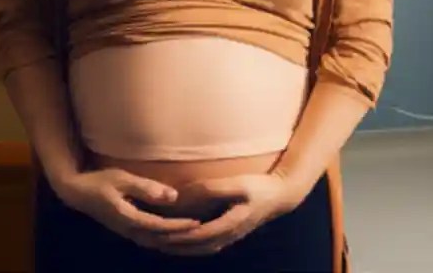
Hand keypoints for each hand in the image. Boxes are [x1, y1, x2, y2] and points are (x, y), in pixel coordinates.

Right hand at [53, 169, 201, 247]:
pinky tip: (181, 240)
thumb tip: (173, 196)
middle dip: (183, 239)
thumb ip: (146, 188)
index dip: (179, 226)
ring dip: (177, 244)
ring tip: (198, 241)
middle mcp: (130, 231)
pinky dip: (168, 242)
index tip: (197, 223)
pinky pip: (153, 241)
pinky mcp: (130, 232)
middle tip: (205, 235)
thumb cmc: (100, 182)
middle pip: (161, 240)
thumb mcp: (121, 179)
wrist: (77, 194)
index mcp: (128, 218)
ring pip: (158, 244)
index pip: (159, 226)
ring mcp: (129, 234)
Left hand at [154, 172, 304, 256]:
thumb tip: (190, 192)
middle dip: (174, 245)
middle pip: (196, 246)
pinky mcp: (230, 234)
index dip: (178, 235)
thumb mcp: (239, 184)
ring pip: (200, 248)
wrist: (280, 196)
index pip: (198, 235)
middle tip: (152, 241)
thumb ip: (213, 188)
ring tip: (160, 243)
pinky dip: (191, 246)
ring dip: (180, 248)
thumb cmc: (259, 187)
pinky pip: (206, 245)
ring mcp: (230, 237)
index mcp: (230, 224)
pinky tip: (180, 241)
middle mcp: (228, 235)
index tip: (159, 233)